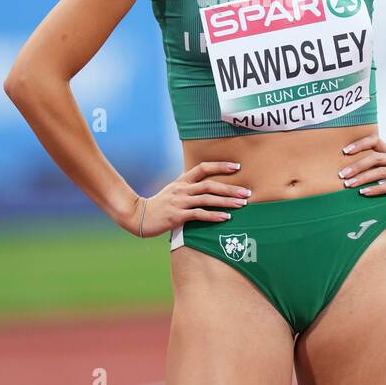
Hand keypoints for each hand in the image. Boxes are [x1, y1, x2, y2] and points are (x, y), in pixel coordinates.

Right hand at [128, 162, 252, 237]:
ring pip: (207, 199)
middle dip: (230, 188)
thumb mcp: (173, 191)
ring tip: (242, 204)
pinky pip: (199, 214)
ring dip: (227, 201)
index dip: (220, 166)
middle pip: (210, 184)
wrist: (138, 216)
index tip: (237, 167)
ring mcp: (180, 202)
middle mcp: (182, 189)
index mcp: (182, 181)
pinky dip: (214, 216)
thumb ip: (188, 188)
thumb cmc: (159, 205)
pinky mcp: (178, 216)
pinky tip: (225, 218)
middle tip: (247, 192)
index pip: (203, 168)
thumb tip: (207, 187)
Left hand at [337, 135, 385, 207]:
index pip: (375, 140)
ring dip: (362, 178)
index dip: (360, 143)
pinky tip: (364, 193)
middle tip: (342, 174)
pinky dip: (375, 189)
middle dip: (356, 166)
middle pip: (374, 158)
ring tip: (349, 185)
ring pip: (379, 171)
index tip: (345, 151)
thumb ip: (378, 166)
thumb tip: (351, 169)